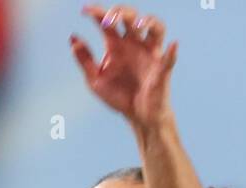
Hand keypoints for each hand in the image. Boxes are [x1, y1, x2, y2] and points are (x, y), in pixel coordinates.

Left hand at [70, 7, 177, 129]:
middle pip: (130, 16)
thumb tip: (72, 38)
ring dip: (148, 21)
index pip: (107, 20)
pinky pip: (169, 58)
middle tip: (108, 21)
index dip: (96, 12)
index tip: (84, 11)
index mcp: (117, 44)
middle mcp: (134, 43)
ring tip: (138, 25)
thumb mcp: (96, 80)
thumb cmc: (119, 96)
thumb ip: (85, 59)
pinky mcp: (162, 69)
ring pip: (155, 27)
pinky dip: (172, 52)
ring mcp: (150, 53)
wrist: (137, 117)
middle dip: (120, 13)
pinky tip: (173, 45)